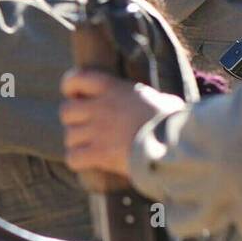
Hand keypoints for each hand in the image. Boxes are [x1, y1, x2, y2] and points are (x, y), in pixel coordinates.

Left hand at [60, 70, 186, 177]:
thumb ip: (145, 100)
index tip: (75, 94)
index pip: (76, 78)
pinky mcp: (98, 154)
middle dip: (73, 120)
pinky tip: (88, 162)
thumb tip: (158, 102)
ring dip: (77, 142)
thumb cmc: (174, 121)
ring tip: (90, 147)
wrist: (175, 144)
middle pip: (65, 110)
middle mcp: (100, 107)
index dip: (70, 86)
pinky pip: (72, 157)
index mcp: (113, 88)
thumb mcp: (160, 99)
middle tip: (86, 127)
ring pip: (69, 136)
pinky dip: (77, 161)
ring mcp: (97, 131)